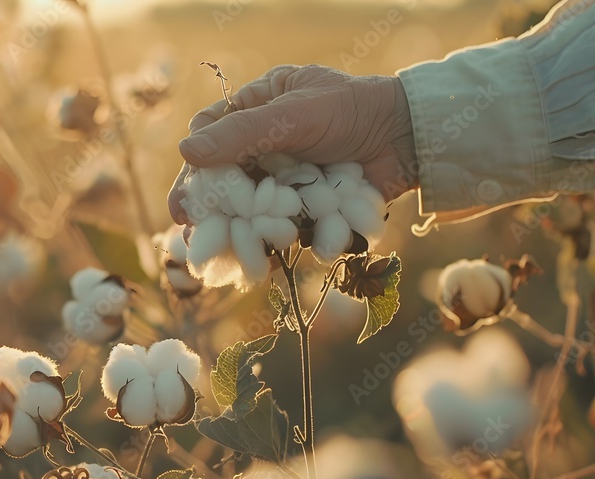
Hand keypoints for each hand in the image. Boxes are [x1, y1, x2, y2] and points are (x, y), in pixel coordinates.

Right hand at [168, 64, 417, 224]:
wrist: (409, 139)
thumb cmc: (352, 110)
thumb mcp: (294, 114)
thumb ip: (242, 133)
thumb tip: (187, 151)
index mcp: (259, 106)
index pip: (213, 135)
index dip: (196, 165)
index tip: (185, 193)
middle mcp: (267, 142)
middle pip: (226, 175)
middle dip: (208, 203)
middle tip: (187, 225)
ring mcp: (286, 175)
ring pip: (248, 204)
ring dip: (231, 226)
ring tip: (210, 248)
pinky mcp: (306, 203)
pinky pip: (278, 223)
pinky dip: (265, 239)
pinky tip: (248, 256)